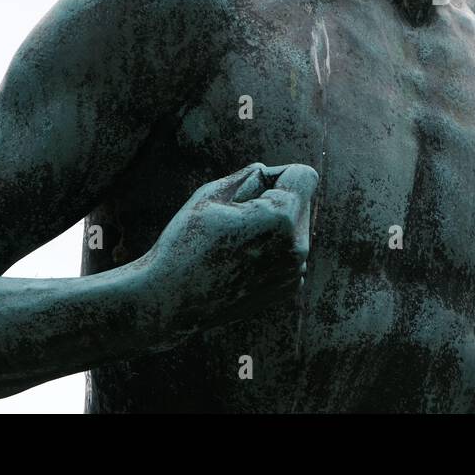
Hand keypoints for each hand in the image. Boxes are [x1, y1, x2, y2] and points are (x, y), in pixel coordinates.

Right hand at [134, 162, 318, 340]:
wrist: (170, 303)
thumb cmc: (186, 243)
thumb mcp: (210, 195)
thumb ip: (247, 176)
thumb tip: (266, 172)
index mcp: (281, 217)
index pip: (304, 175)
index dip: (277, 174)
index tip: (250, 190)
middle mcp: (297, 246)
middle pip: (299, 202)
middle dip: (274, 201)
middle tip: (234, 220)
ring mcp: (295, 272)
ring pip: (294, 229)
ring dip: (273, 228)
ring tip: (233, 245)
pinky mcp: (288, 288)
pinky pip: (289, 254)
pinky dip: (272, 252)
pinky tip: (240, 263)